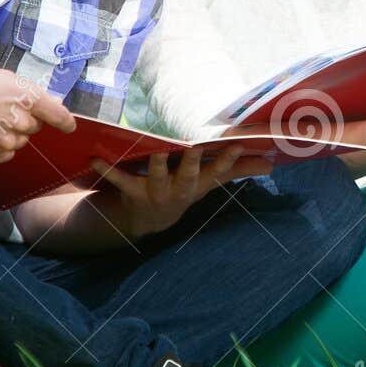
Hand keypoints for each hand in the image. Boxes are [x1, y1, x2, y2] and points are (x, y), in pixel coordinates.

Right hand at [0, 62, 73, 162]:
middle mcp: (17, 119)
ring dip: (10, 135)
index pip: (58, 115)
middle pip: (34, 128)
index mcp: (26, 97)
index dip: (65, 122)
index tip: (69, 126)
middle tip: (2, 110)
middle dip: (24, 121)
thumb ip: (32, 93)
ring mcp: (1, 138)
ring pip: (19, 143)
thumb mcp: (6, 78)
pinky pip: (3, 155)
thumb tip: (56, 103)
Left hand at [89, 145, 273, 238]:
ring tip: (156, 148)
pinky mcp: (132, 192)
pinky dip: (106, 169)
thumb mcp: (211, 182)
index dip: (228, 160)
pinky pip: (119, 180)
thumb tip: (271, 163)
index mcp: (200, 184)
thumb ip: (239, 171)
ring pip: (157, 175)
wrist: (149, 220)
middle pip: (189, 175)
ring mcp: (156, 191)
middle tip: (195, 146)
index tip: (238, 145)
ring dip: (156, 164)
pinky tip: (94, 157)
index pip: (219, 171)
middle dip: (192, 162)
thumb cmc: (184, 190)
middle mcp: (180, 189)